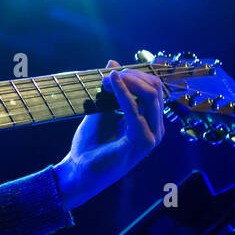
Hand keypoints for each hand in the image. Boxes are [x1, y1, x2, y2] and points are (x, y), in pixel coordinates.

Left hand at [53, 60, 165, 210]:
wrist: (79, 171)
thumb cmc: (90, 145)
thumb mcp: (100, 111)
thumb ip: (110, 90)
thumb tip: (114, 63)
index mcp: (149, 121)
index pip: (152, 88)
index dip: (131, 75)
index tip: (107, 73)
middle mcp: (155, 128)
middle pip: (154, 88)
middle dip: (131, 76)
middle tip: (106, 76)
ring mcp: (152, 136)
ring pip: (150, 95)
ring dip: (127, 82)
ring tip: (105, 80)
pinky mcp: (142, 142)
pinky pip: (135, 111)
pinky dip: (123, 94)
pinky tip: (110, 83)